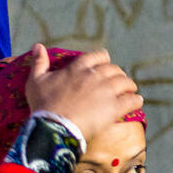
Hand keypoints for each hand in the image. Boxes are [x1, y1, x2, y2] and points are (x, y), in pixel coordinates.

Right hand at [23, 43, 141, 144]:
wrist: (53, 127)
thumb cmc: (43, 105)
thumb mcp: (35, 80)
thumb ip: (39, 62)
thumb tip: (38, 45)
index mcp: (78, 68)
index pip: (98, 56)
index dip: (104, 60)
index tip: (106, 65)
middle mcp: (95, 76)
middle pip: (114, 69)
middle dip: (118, 75)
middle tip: (118, 83)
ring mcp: (106, 91)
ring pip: (126, 82)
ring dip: (129, 86)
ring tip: (130, 91)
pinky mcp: (114, 108)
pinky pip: (132, 100)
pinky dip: (136, 100)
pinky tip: (137, 102)